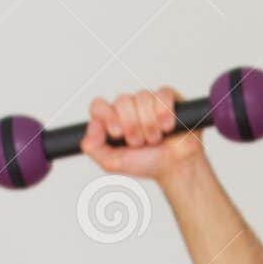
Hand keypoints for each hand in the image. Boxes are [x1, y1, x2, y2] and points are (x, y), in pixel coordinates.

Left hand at [80, 86, 203, 182]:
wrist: (175, 167)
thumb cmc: (147, 163)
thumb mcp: (114, 162)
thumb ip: (95, 149)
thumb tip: (87, 135)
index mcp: (112, 119)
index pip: (99, 105)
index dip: (107, 116)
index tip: (117, 133)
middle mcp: (129, 107)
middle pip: (122, 101)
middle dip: (132, 127)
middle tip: (140, 142)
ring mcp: (148, 100)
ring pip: (142, 98)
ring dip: (149, 125)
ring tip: (155, 139)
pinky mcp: (168, 97)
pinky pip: (161, 95)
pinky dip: (164, 113)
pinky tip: (167, 127)